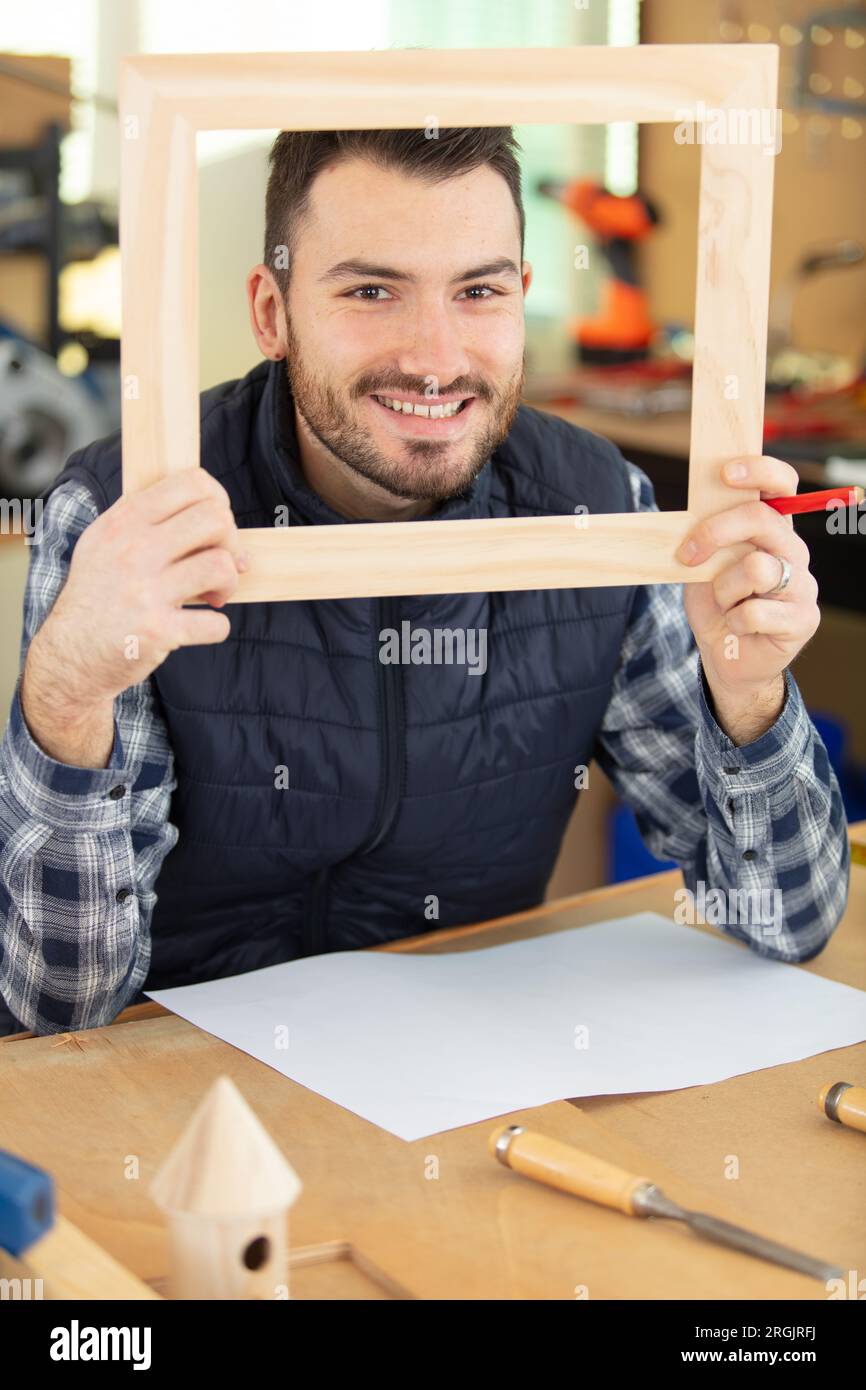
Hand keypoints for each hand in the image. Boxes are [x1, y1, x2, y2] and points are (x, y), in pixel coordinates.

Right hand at [30, 467, 247, 709]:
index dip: (218, 502)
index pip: (192, 483)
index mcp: (124, 522)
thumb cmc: (97, 596)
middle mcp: (133, 550)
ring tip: (215, 595)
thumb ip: (150, 519)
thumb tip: (217, 513)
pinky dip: (217, 627)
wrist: (70, 653)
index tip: (216, 528)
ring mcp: (146, 591)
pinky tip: (200, 627)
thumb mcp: (106, 542)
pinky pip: (217, 623)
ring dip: (229, 583)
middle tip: (222, 563)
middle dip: (231, 542)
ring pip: (222, 565)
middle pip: (215, 519)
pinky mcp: (159, 630)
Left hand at [676, 455, 819, 741]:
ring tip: (723, 604)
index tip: (724, 474)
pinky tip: (735, 626)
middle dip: (716, 532)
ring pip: (755, 569)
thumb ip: (707, 537)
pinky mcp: (803, 620)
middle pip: (762, 520)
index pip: (781, 484)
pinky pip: (756, 611)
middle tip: (688, 554)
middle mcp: (793, 550)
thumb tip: (694, 512)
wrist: (727, 657)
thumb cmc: (717, 604)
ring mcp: (803, 585)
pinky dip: (733, 620)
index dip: (758, 471)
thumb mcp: (703, 564)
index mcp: (771, 529)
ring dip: (723, 589)